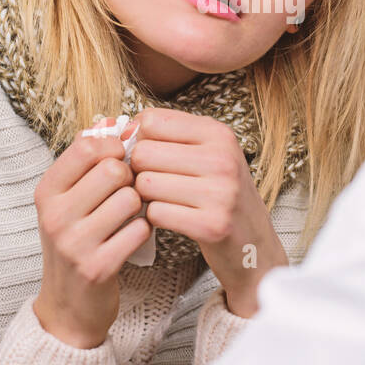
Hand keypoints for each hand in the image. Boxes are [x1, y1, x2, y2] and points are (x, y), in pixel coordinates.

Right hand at [32, 118, 151, 348]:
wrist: (69, 306)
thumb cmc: (76, 241)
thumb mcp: (69, 199)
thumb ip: (87, 160)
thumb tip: (111, 118)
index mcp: (47, 190)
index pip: (88, 145)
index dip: (115, 147)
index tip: (120, 160)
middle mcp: (54, 214)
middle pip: (113, 169)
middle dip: (130, 177)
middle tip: (128, 192)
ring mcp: (73, 243)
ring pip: (130, 198)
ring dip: (140, 206)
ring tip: (131, 217)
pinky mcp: (96, 267)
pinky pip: (138, 231)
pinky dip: (143, 231)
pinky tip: (134, 238)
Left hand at [126, 108, 288, 316]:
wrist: (254, 245)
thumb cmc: (219, 194)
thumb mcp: (207, 154)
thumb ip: (166, 136)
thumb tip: (110, 126)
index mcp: (218, 133)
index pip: (151, 120)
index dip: (138, 139)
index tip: (146, 156)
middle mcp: (222, 158)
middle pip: (143, 152)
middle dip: (138, 171)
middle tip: (152, 184)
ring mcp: (220, 192)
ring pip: (145, 184)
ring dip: (145, 197)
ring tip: (161, 201)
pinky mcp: (212, 225)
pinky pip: (156, 214)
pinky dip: (154, 219)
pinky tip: (169, 218)